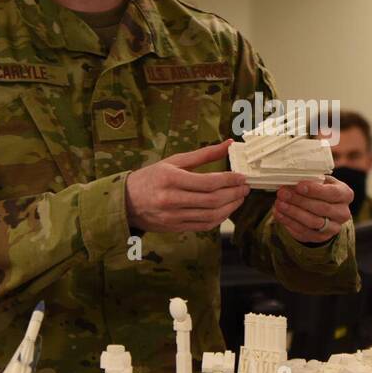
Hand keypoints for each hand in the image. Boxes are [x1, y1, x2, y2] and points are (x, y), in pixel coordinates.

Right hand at [125, 139, 249, 232]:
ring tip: (239, 198)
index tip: (241, 177)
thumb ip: (203, 154)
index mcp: (170, 179)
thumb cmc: (151, 178)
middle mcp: (171, 199)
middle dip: (234, 194)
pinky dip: (219, 219)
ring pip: (210, 215)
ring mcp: (173, 216)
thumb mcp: (174, 161)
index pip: (208, 182)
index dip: (229, 180)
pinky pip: (203, 225)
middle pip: (212, 200)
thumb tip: (229, 144)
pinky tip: (226, 210)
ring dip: (230, 207)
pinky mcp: (175, 228)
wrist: (126, 201)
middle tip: (245, 188)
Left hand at [273, 175, 352, 243]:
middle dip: (300, 201)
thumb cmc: (321, 190)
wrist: (323, 210)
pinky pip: (304, 231)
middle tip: (282, 193)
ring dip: (293, 212)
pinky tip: (278, 213)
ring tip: (279, 204)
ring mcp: (333, 228)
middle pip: (321, 208)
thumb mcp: (321, 181)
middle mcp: (343, 213)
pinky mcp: (320, 237)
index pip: (332, 193)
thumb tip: (292, 180)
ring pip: (312, 222)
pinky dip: (289, 222)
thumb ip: (311, 180)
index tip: (298, 186)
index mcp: (345, 194)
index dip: (315, 190)